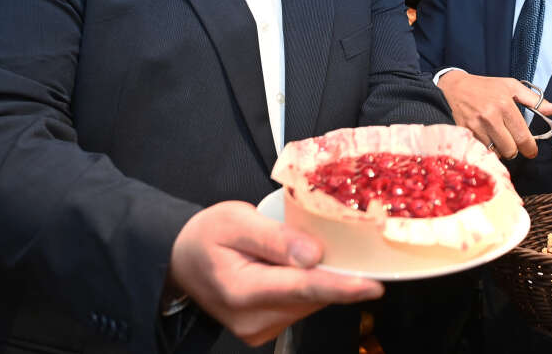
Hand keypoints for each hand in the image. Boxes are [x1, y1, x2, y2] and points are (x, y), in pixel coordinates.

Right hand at [169, 201, 383, 345]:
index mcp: (242, 291)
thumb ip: (276, 238)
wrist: (178, 261)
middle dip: (335, 272)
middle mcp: (252, 319)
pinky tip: (299, 267)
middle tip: (345, 242)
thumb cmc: (205, 236)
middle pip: (313, 296)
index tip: (374, 285)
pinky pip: (302, 306)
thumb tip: (316, 254)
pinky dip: (309, 286)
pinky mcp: (265, 331)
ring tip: (308, 250)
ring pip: (311, 303)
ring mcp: (259, 330)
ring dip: (322, 279)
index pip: (303, 289)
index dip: (342, 286)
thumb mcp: (235, 221)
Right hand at [436, 70, 551, 158]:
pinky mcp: (464, 133)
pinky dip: (486, 149)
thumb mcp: (511, 87)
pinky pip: (482, 151)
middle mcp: (490, 117)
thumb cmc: (485, 87)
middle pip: (510, 150)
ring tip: (497, 138)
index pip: (523, 137)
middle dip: (514, 149)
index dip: (530, 148)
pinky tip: (486, 139)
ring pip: (496, 153)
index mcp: (505, 105)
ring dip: (499, 150)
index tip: (531, 151)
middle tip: (512, 142)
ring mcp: (476, 126)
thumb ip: (535, 101)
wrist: (454, 87)